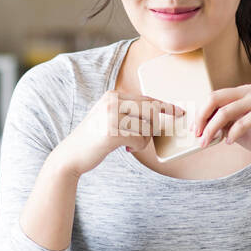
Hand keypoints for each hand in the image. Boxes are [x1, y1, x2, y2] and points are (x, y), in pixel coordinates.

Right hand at [55, 90, 184, 176]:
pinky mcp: (113, 133)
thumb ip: (128, 112)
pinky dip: (137, 147)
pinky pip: (140, 140)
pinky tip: (126, 149)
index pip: (147, 98)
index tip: (179, 111)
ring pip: (147, 127)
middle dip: (154, 126)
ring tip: (130, 144)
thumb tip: (157, 113)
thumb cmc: (94, 139)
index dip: (165, 106)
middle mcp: (113, 102)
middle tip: (146, 136)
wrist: (72, 155)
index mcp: (113, 95)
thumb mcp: (109, 117)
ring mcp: (112, 116)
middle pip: (151, 111)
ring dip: (143, 140)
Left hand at [190, 84, 250, 164]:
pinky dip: (232, 134)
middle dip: (202, 119)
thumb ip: (221, 123)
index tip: (194, 129)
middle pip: (215, 99)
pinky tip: (229, 142)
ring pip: (225, 112)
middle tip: (197, 135)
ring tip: (208, 143)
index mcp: (242, 92)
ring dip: (212, 130)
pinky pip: (241, 122)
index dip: (200, 113)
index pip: (213, 97)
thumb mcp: (235, 128)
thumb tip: (199, 126)